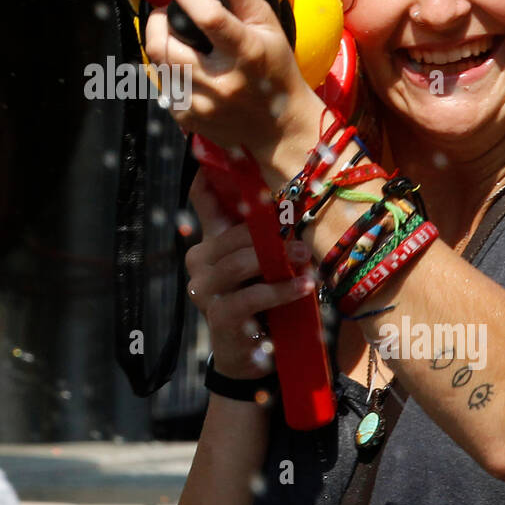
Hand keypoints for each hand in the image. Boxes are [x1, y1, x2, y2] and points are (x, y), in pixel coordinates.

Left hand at [142, 0, 315, 158]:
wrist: (279, 125)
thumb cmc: (275, 68)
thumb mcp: (269, 25)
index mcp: (246, 52)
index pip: (208, 17)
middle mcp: (220, 81)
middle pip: (163, 45)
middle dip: (157, 20)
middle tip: (167, 13)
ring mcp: (201, 105)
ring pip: (157, 65)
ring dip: (160, 44)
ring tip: (175, 38)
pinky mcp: (187, 119)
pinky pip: (164, 86)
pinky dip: (169, 71)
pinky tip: (187, 68)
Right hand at [184, 170, 313, 380]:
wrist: (248, 358)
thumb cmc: (259, 304)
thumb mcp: (261, 267)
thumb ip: (265, 238)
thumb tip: (290, 203)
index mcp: (208, 242)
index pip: (202, 201)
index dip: (207, 175)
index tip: (215, 145)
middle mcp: (198, 262)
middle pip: (231, 234)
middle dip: (268, 233)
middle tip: (300, 237)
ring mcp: (204, 290)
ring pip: (240, 263)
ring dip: (277, 260)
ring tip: (306, 259)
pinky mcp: (218, 316)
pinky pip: (253, 296)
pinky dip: (282, 290)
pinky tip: (304, 286)